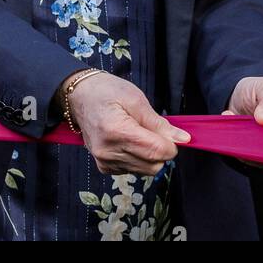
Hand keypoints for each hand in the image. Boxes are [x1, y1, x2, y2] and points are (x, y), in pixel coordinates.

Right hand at [65, 71, 189, 176]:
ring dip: (150, 155)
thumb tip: (182, 139)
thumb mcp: (136, 99)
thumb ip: (159, 123)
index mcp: (116, 131)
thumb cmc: (107, 91)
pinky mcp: (104, 167)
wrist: (79, 96)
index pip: (155, 152)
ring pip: (144, 170)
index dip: (172, 145)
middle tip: (155, 130)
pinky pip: (133, 170)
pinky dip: (139, 158)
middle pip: (152, 165)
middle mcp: (108, 152)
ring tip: (140, 133)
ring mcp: (104, 161)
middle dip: (161, 150)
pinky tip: (131, 141)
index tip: (175, 134)